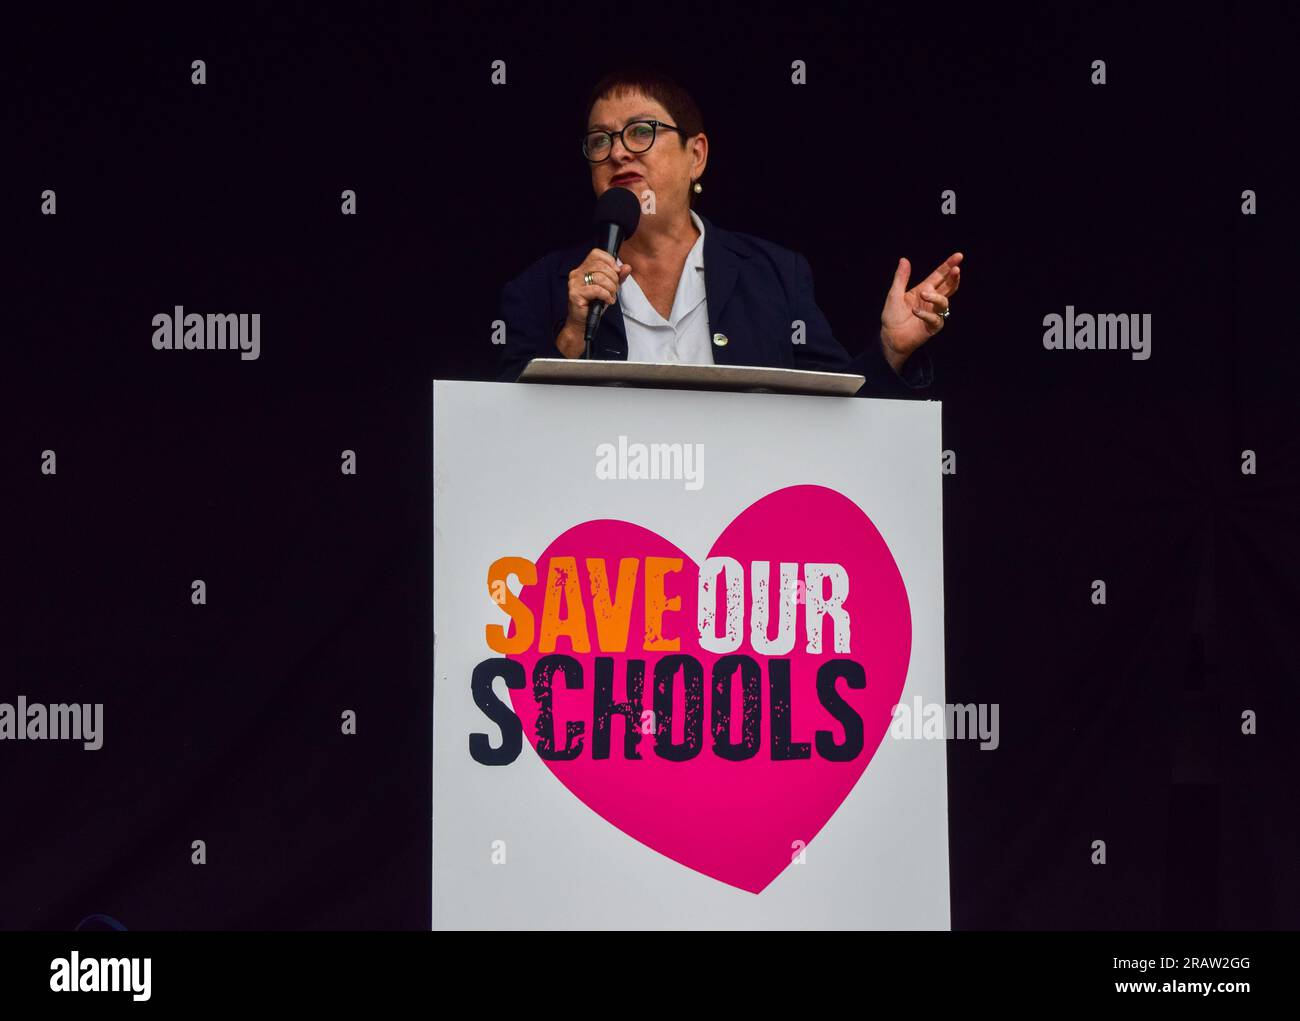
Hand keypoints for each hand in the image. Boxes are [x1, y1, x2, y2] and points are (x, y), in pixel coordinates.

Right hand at [557, 248, 633, 357]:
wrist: (584, 322)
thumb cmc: (595, 304)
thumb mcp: (609, 288)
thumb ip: (618, 277)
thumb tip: (627, 267)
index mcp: (583, 268)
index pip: (596, 254)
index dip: (610, 261)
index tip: (616, 273)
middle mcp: (577, 273)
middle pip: (600, 266)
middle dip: (613, 278)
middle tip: (614, 289)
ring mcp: (574, 283)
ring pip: (599, 277)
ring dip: (610, 288)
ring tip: (610, 296)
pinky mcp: (575, 294)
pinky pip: (596, 290)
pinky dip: (606, 295)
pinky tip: (607, 301)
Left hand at [879, 252, 962, 372]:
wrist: (889, 337)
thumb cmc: (892, 316)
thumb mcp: (894, 294)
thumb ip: (901, 278)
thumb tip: (904, 259)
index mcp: (924, 289)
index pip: (939, 275)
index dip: (948, 266)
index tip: (959, 256)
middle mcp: (931, 300)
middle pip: (948, 286)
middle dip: (954, 277)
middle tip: (956, 270)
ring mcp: (934, 313)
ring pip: (943, 302)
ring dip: (935, 297)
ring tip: (923, 294)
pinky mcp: (932, 327)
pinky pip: (935, 319)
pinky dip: (925, 314)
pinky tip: (915, 311)